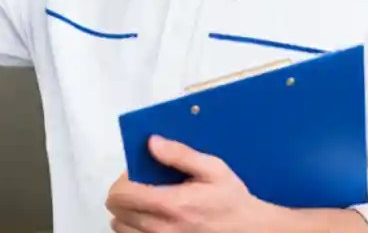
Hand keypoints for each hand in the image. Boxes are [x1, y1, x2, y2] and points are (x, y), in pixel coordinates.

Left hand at [106, 136, 280, 231]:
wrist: (251, 231)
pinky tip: (152, 219)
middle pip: (116, 210)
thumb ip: (180, 155)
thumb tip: (151, 143)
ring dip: (127, 212)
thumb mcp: (213, 169)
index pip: (122, 194)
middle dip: (124, 193)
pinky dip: (134, 228)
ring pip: (120, 227)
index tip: (138, 174)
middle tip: (144, 186)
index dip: (123, 180)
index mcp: (172, 205)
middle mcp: (161, 229)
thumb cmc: (231, 200)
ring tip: (148, 203)